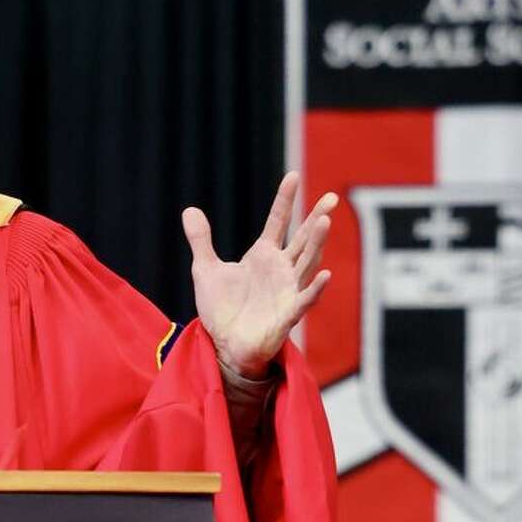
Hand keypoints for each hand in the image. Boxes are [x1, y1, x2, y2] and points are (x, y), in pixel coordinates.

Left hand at [181, 174, 336, 379]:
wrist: (225, 346)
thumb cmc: (222, 310)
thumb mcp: (205, 270)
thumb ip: (201, 240)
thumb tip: (189, 209)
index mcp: (263, 256)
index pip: (278, 221)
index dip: (285, 199)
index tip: (293, 175)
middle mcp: (280, 270)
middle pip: (303, 238)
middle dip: (316, 218)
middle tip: (333, 197)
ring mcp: (287, 291)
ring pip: (307, 263)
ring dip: (316, 244)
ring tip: (325, 222)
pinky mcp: (287, 315)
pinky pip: (304, 300)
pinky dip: (314, 289)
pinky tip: (325, 275)